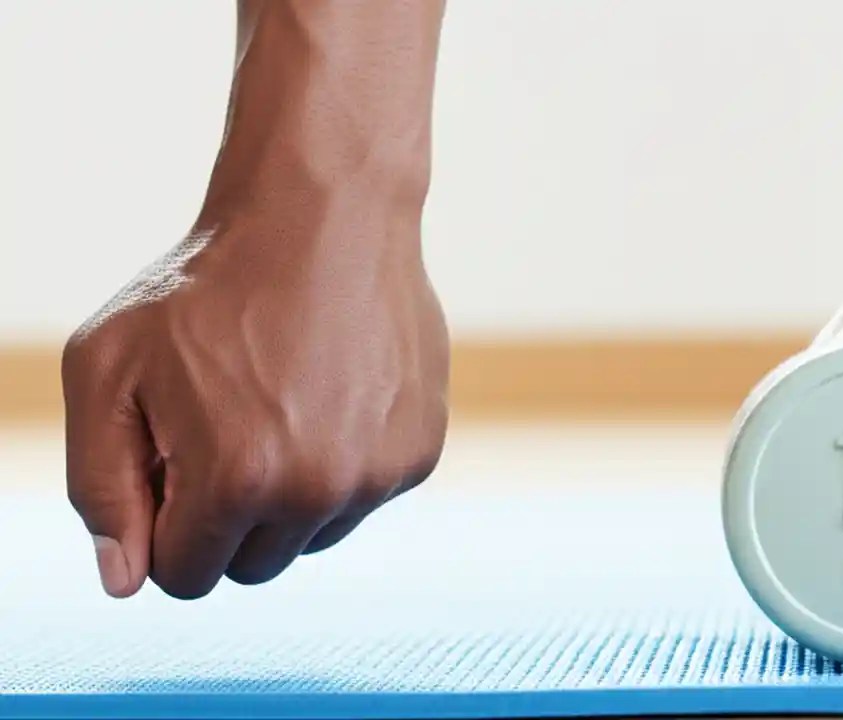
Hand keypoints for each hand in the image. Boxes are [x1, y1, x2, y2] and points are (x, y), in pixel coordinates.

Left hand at [62, 208, 448, 598]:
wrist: (324, 215)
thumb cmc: (203, 289)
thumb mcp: (106, 369)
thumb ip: (100, 485)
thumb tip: (127, 581)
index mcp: (237, 479)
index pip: (183, 575)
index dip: (165, 519)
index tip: (174, 455)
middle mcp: (320, 490)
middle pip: (252, 568)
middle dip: (226, 517)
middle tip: (224, 429)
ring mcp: (379, 473)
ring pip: (312, 537)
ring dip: (287, 495)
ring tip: (279, 405)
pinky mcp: (420, 452)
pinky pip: (362, 497)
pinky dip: (340, 463)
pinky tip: (329, 393)